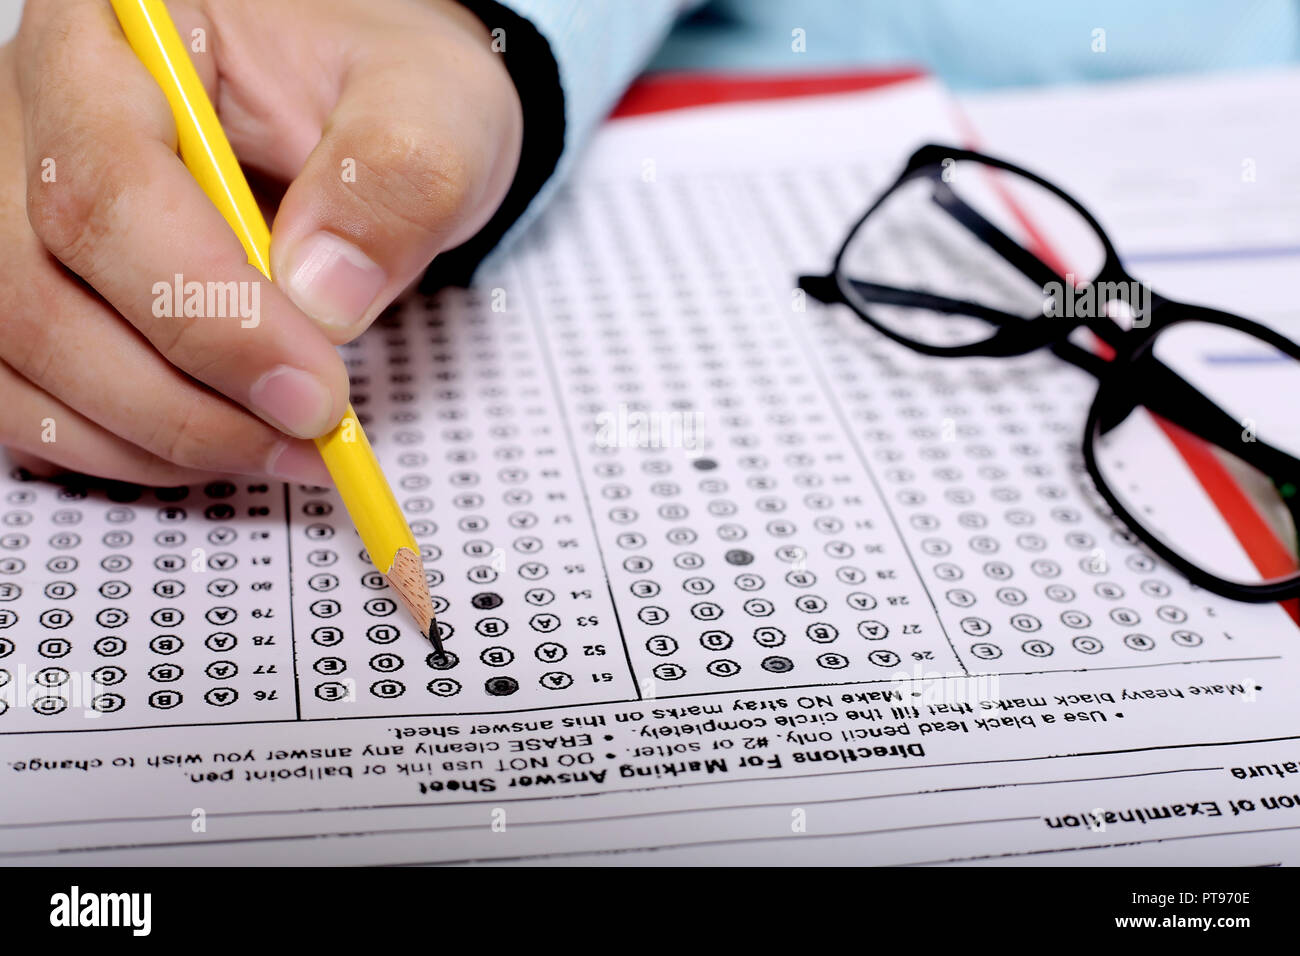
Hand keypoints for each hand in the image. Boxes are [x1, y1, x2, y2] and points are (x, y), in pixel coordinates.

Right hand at [1, 0, 521, 484]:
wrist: (362, 116)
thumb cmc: (379, 89)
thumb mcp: (432, 105)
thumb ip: (396, 178)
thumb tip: (322, 299)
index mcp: (115, 37)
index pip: (109, 185)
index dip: (207, 311)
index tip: (313, 389)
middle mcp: (33, 116)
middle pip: (39, 288)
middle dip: (181, 398)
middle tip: (310, 431)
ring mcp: (15, 208)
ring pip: (18, 357)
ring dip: (155, 436)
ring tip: (284, 446)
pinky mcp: (31, 287)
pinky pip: (27, 397)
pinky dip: (125, 445)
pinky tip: (223, 440)